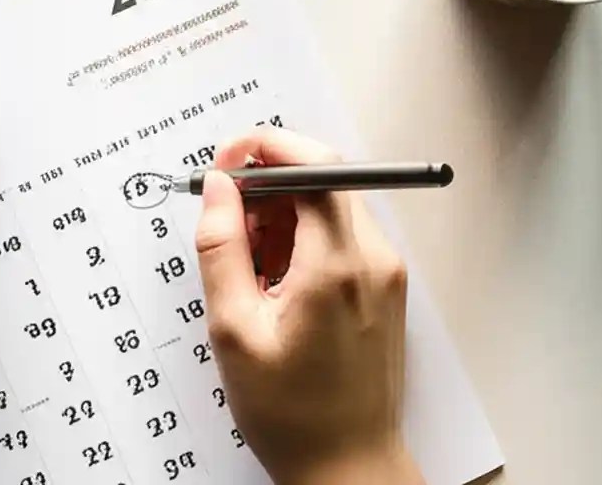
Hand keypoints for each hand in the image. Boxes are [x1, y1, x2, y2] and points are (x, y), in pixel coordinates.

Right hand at [193, 128, 422, 484]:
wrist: (348, 467)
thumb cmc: (293, 415)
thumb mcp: (233, 329)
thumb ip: (220, 249)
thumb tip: (218, 189)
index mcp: (336, 267)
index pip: (313, 165)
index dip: (264, 150)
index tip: (226, 164)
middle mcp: (371, 260)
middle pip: (322, 180)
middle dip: (266, 187)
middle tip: (227, 224)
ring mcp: (384, 272)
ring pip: (329, 206)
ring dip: (282, 216)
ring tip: (249, 269)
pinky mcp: (383, 286)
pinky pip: (339, 236)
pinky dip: (302, 240)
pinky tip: (275, 283)